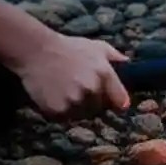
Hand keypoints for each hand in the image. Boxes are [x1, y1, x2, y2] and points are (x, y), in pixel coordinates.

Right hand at [10, 32, 130, 119]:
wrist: (36, 50)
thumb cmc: (68, 47)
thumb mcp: (96, 47)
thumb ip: (115, 57)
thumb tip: (129, 65)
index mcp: (104, 74)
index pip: (121, 102)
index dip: (116, 102)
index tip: (113, 102)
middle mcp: (91, 90)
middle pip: (99, 109)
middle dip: (92, 102)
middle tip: (78, 88)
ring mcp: (74, 101)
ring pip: (81, 115)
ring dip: (76, 108)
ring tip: (65, 90)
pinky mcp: (57, 110)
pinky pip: (64, 118)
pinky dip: (60, 110)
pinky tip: (54, 94)